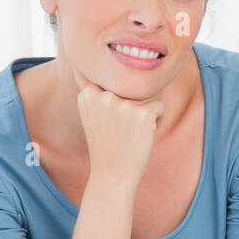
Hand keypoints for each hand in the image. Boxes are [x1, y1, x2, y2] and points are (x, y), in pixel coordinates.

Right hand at [68, 60, 163, 189]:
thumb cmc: (106, 145)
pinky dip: (156, 122)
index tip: (108, 124)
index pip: (114, 81)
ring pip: (146, 96)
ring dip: (144, 114)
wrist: (113, 176)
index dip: (117, 102)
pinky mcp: (143, 113)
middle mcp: (104, 96)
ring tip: (131, 134)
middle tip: (121, 132)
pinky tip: (142, 136)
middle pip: (131, 87)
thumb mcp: (91, 114)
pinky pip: (159, 107)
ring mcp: (123, 104)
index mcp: (88, 93)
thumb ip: (89, 88)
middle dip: (131, 106)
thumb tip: (79, 63)